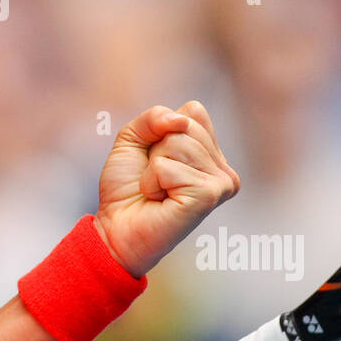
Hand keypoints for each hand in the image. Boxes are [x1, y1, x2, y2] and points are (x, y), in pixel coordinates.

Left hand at [95, 101, 239, 277]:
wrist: (116, 229)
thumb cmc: (127, 188)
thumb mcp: (133, 138)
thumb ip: (153, 117)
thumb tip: (179, 120)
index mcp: (212, 153)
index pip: (194, 111)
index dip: (161, 129)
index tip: (155, 160)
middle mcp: (223, 168)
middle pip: (186, 124)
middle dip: (156, 148)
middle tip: (155, 178)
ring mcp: (221, 183)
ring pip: (177, 143)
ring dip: (153, 167)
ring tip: (157, 191)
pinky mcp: (208, 196)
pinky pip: (167, 167)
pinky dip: (152, 181)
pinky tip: (159, 200)